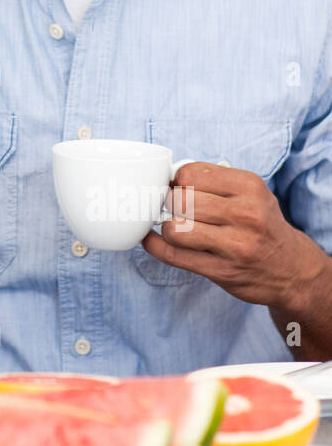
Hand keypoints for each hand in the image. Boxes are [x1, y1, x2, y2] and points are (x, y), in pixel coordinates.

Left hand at [140, 161, 311, 306]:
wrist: (292, 269)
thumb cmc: (262, 225)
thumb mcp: (250, 193)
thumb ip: (214, 181)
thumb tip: (167, 177)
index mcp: (249, 187)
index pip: (190, 174)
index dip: (176, 180)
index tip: (177, 188)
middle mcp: (245, 214)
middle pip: (179, 200)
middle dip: (169, 204)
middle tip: (174, 209)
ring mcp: (235, 245)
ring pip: (174, 229)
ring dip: (167, 227)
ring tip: (176, 227)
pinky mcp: (223, 271)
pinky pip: (174, 256)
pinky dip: (155, 246)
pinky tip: (154, 240)